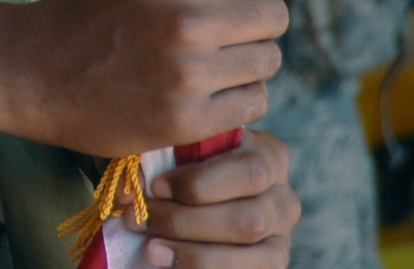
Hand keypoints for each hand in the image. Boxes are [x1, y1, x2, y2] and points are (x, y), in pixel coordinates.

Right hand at [4, 0, 288, 155]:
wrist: (30, 72)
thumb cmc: (80, 10)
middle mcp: (187, 19)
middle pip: (274, 17)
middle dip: (257, 20)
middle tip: (232, 28)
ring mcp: (189, 73)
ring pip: (267, 62)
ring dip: (248, 61)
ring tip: (218, 61)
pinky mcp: (187, 118)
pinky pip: (253, 102)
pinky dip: (237, 97)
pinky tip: (211, 90)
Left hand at [136, 129, 295, 265]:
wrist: (199, 198)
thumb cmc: (182, 167)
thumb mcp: (178, 155)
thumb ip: (161, 161)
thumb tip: (129, 190)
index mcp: (268, 156)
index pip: (248, 171)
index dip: (198, 182)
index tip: (153, 186)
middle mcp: (284, 197)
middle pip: (248, 219)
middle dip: (185, 222)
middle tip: (137, 219)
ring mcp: (281, 236)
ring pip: (248, 250)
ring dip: (193, 253)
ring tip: (151, 249)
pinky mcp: (272, 261)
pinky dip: (201, 267)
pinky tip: (168, 262)